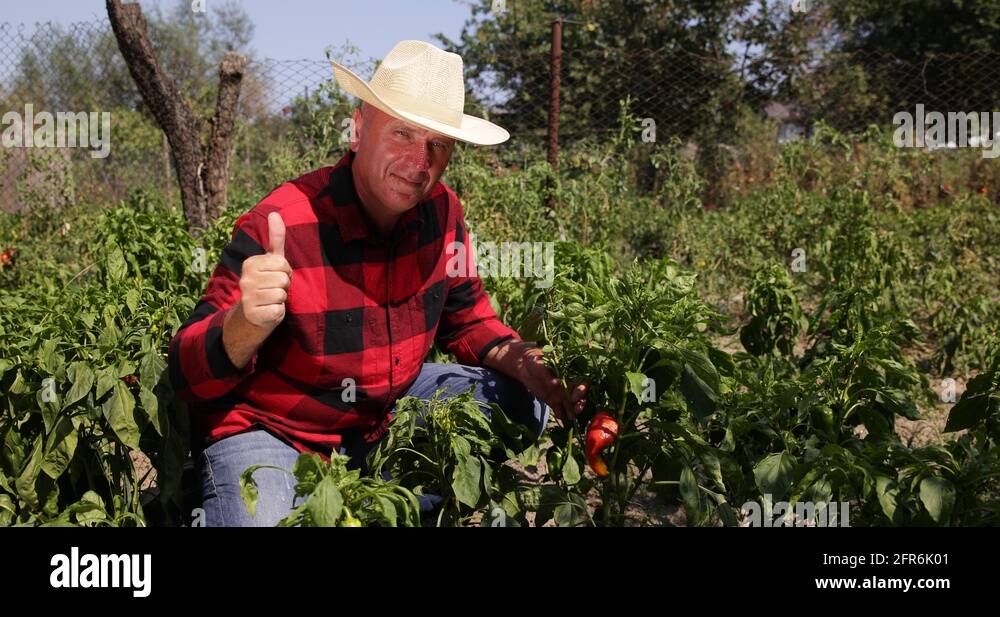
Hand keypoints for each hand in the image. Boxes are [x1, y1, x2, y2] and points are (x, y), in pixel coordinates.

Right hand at [238, 212, 291, 330]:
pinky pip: (278, 310)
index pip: (282, 263)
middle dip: (283, 286)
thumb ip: (275, 238)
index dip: (285, 272)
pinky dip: (277, 312)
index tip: (274, 276)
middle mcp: (245, 279)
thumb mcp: (271, 261)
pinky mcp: (253, 314)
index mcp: (249, 263)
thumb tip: (274, 213)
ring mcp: (247, 297)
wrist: (252, 315)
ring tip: (270, 300)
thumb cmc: (266, 284)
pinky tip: (268, 311)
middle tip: (273, 290)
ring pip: (281, 294)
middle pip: (283, 279)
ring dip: (280, 299)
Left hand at [514, 343, 586, 420]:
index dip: (581, 390)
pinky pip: (559, 409)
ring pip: (570, 404)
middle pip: (578, 396)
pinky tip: (561, 417)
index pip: (580, 382)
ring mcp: (560, 393)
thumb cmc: (534, 359)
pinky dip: (561, 414)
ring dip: (572, 411)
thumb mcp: (539, 363)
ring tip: (571, 417)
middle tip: (576, 410)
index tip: (574, 397)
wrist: (524, 366)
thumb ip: (547, 373)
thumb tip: (556, 383)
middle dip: (579, 403)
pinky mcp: (552, 401)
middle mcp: (567, 384)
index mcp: (568, 373)